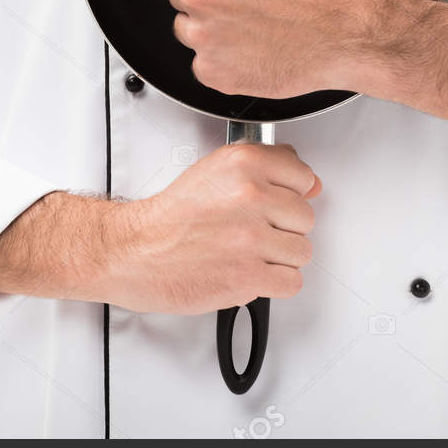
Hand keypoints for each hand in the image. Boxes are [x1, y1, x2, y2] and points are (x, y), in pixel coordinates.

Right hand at [101, 141, 320, 314]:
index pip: (304, 177)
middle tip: (249, 231)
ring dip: (278, 258)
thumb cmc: (171, 217)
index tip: (269, 203)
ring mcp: (252, 238)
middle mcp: (251, 196)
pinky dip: (273, 284)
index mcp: (244, 164)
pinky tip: (249, 272)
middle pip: (306, 218)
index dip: (287, 194)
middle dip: (281, 228)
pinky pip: (292, 282)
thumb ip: (268, 170)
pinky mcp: (250, 276)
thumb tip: (312, 184)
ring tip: (246, 252)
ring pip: (302, 252)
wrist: (135, 251)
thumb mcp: (216, 172)